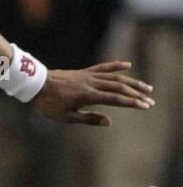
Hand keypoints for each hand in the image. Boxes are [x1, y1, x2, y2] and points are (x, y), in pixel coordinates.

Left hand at [32, 61, 153, 126]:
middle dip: (136, 94)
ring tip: (146, 86)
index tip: (145, 106)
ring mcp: (88, 76)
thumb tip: (108, 121)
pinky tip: (128, 65)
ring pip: (114, 77)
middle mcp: (91, 83)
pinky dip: (116, 66)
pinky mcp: (84, 72)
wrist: (36, 84)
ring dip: (132, 82)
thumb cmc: (49, 104)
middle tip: (151, 100)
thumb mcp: (66, 117)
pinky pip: (103, 68)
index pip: (115, 99)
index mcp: (88, 95)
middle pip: (119, 87)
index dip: (132, 102)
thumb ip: (88, 119)